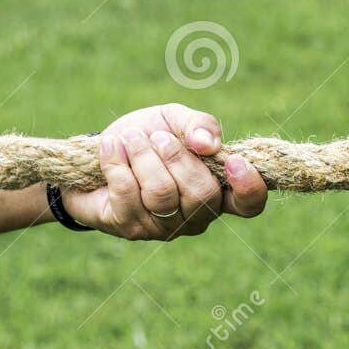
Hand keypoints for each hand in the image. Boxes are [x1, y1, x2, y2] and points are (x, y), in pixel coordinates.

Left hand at [60, 104, 266, 240]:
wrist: (99, 152)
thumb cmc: (147, 137)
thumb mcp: (175, 120)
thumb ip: (198, 125)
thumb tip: (207, 144)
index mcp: (218, 190)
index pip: (248, 204)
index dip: (248, 188)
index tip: (233, 161)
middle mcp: (197, 216)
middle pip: (201, 195)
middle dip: (176, 158)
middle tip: (156, 136)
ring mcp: (164, 227)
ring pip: (162, 194)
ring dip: (143, 157)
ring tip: (130, 138)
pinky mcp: (130, 228)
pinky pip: (128, 195)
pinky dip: (117, 163)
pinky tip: (110, 147)